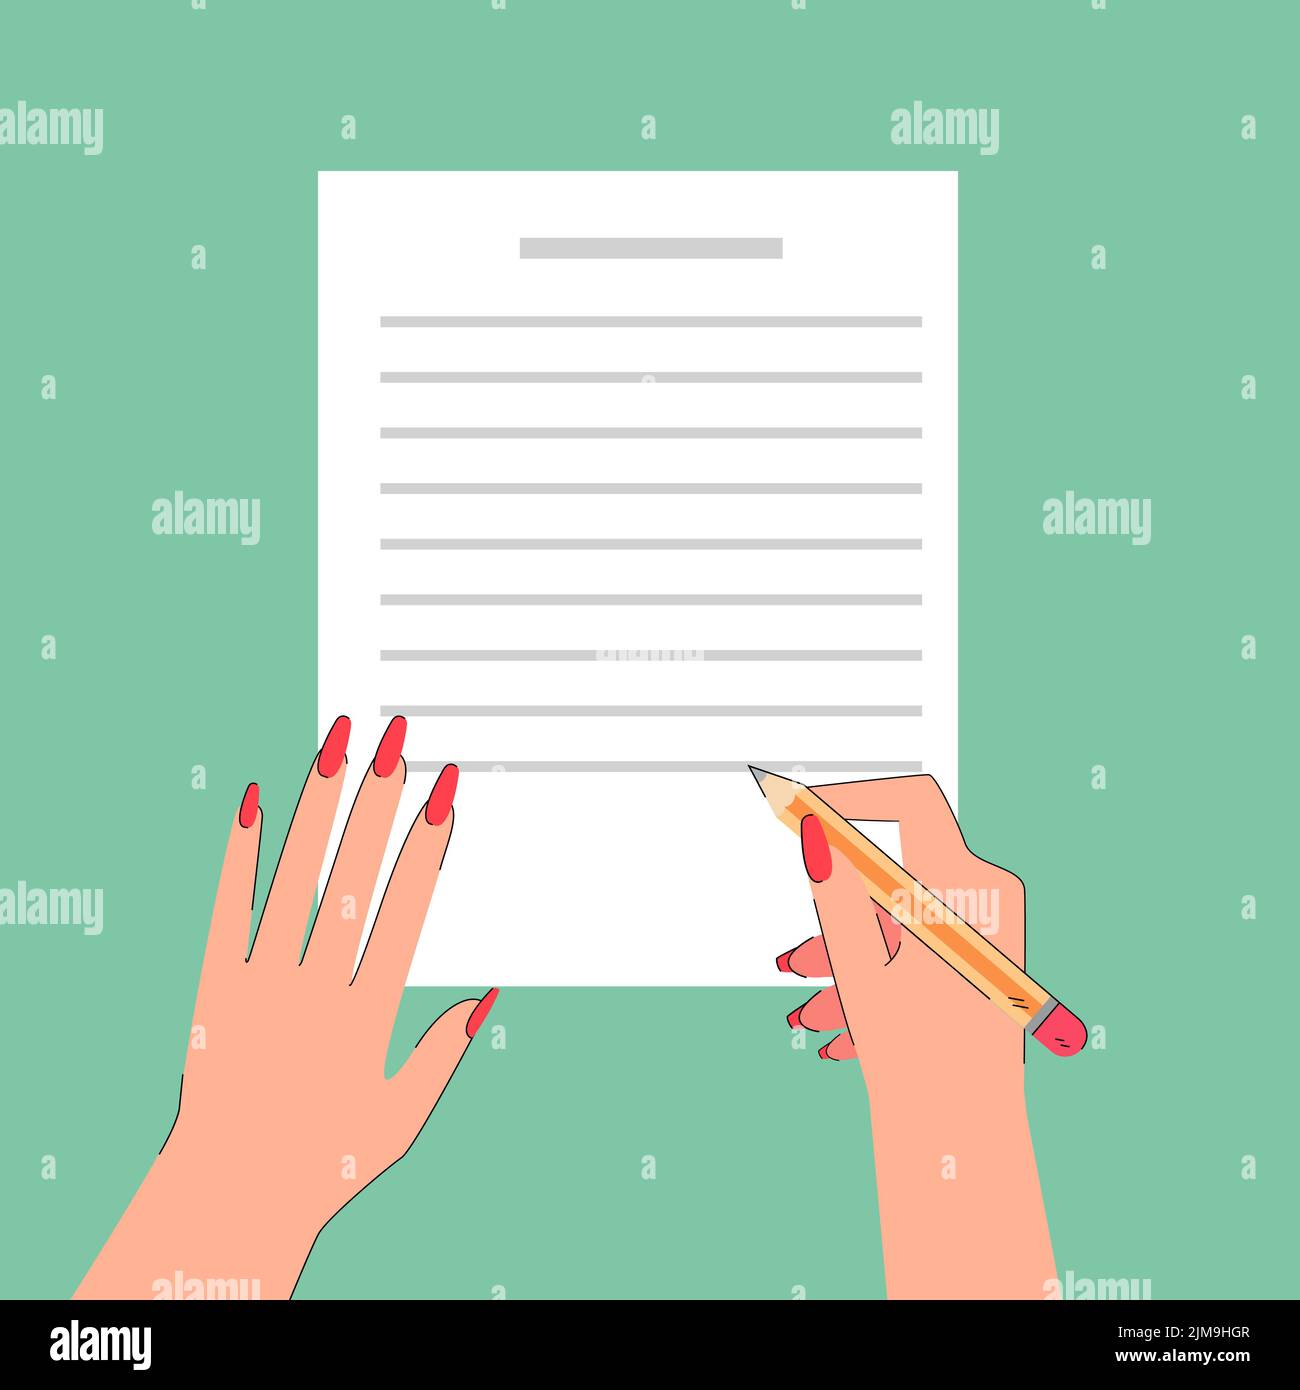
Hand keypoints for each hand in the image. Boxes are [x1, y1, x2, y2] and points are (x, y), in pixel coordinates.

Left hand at [77, 715, 495, 1299]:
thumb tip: (488, 993)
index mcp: (365, 1017)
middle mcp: (313, 989)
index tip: (447, 788)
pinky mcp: (212, 989)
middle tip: (399, 736)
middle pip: (352, 879)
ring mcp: (258, 984)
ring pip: (293, 880)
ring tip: (336, 743)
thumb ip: (443, 1052)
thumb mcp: (401, 1118)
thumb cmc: (324, 1164)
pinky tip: (249, 799)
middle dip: (379, 802)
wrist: (229, 1199)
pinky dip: (236, 855)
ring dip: (317, 807)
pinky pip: (224, 911)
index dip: (428, 843)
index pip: (405, 910)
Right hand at [777, 774, 1025, 1092]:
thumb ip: (833, 895)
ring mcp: (986, 931)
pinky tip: (838, 1028)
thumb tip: (812, 830)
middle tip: (791, 961)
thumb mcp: (860, 973)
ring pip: (896, 922)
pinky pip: (914, 950)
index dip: (851, 797)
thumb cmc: (921, 1064)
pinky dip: (875, 978)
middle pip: (893, 877)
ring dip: (847, 960)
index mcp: (967, 889)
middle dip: (834, 916)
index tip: (801, 812)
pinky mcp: (979, 958)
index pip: (911, 801)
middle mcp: (986, 899)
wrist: (966, 1141)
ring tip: (806, 1011)